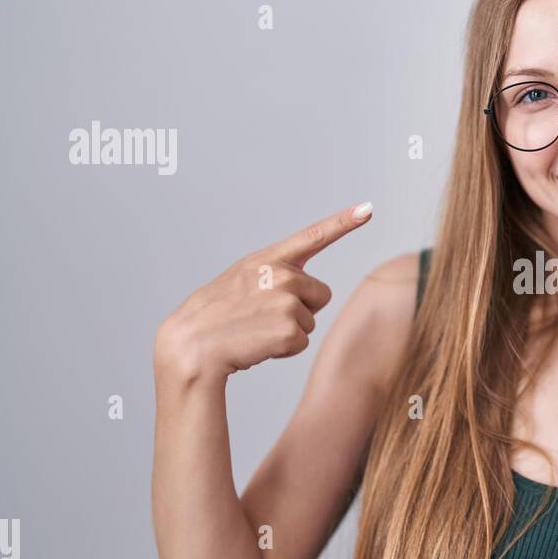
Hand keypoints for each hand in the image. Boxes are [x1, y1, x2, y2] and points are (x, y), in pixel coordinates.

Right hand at [154, 202, 373, 381]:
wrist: (191, 345)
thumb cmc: (215, 316)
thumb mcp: (241, 281)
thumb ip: (273, 275)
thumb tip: (305, 287)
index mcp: (267, 259)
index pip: (313, 236)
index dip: (343, 222)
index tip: (367, 208)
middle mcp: (280, 274)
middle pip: (321, 294)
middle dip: (302, 308)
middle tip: (263, 317)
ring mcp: (286, 300)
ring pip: (311, 320)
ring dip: (289, 331)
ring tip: (254, 330)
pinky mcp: (290, 329)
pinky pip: (302, 343)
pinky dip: (283, 350)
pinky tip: (257, 344)